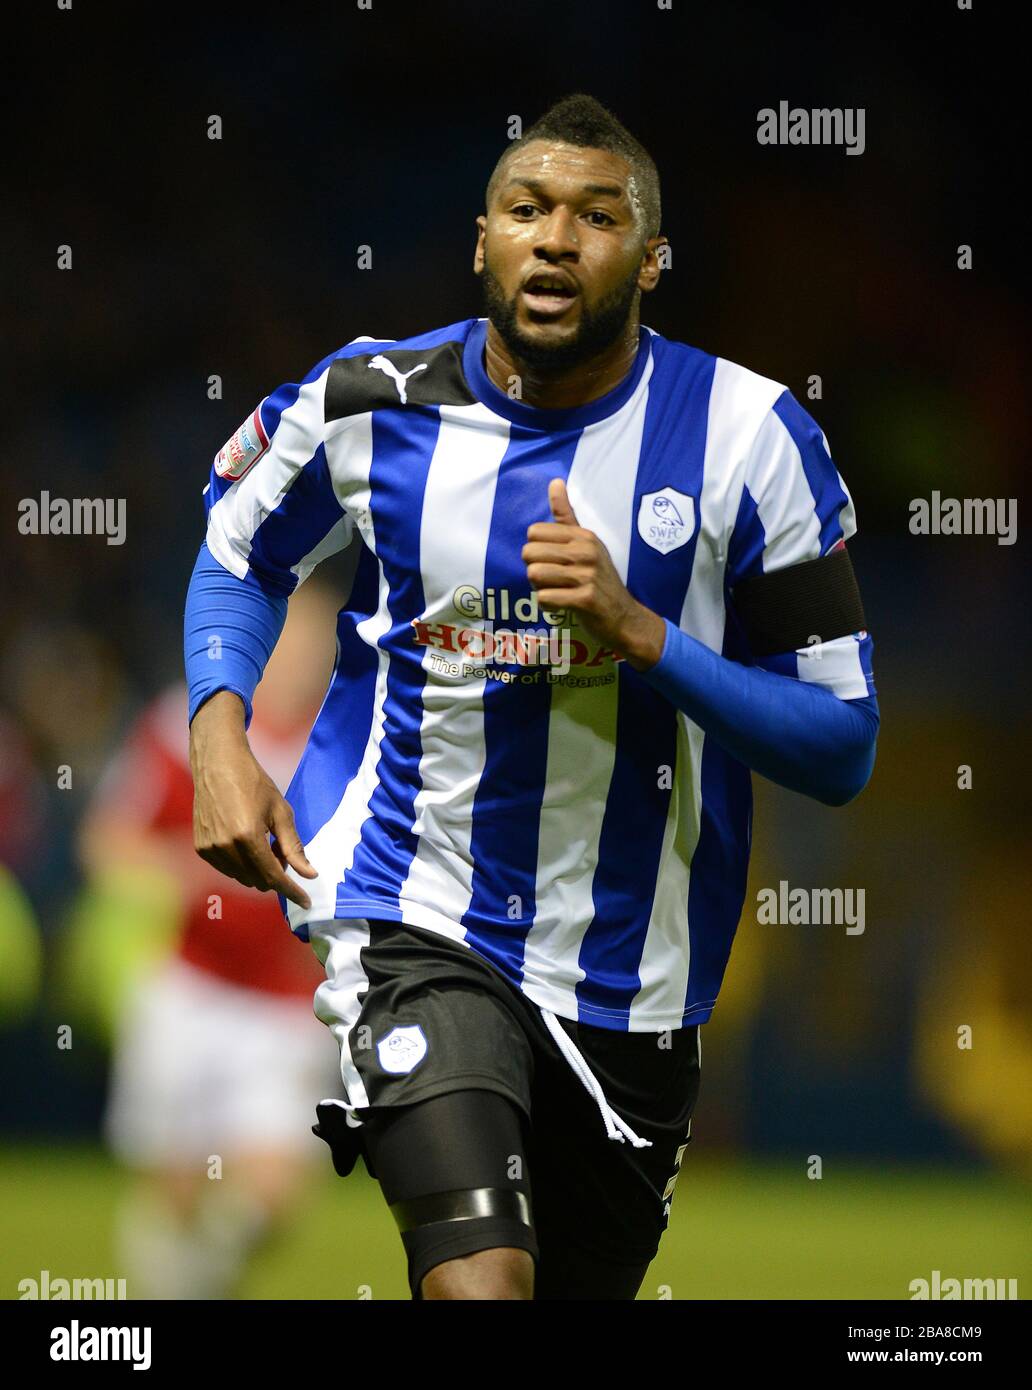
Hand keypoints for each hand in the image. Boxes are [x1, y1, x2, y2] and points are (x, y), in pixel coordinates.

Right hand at [188, 692, 317, 908]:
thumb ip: (294, 846)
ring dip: (259, 870)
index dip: (292, 891)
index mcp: (248, 836)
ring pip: (243, 878)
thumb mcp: (281, 812)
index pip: (273, 876)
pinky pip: (228, 869)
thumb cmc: (255, 783)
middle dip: (276, 874)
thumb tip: (310, 875)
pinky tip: (247, 842)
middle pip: (258, 881)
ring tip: (265, 842)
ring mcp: (209, 849)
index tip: (306, 902)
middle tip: (282, 850)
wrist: (218, 764)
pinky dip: (242, 864)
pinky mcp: (201, 847)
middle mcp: (225, 846)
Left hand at [521, 479, 666, 670]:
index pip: (534, 532)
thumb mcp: (587, 544)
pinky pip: (544, 597)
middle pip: (529, 553)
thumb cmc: (600, 580)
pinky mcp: (585, 599)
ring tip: (557, 591)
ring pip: (534, 574)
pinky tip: (562, 606)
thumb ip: (566, 516)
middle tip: (554, 580)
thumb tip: (554, 481)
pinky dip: (547, 605)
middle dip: (534, 570)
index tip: (553, 562)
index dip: (536, 550)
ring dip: (539, 587)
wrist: (625, 617)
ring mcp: (587, 575)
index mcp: (583, 536)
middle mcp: (586, 551)